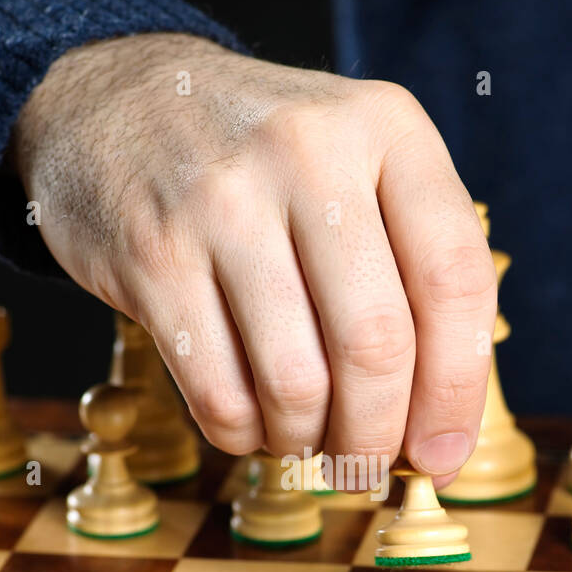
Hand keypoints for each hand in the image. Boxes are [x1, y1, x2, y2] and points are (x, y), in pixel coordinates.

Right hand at [11, 33, 496, 480]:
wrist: (114, 103)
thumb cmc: (262, 165)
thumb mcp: (355, 166)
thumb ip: (409, 270)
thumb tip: (440, 433)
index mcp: (385, 128)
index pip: (455, 278)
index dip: (458, 389)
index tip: (443, 454)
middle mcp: (307, 153)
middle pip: (375, 344)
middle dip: (378, 436)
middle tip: (366, 467)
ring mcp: (222, 202)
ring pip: (295, 383)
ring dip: (308, 440)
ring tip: (303, 437)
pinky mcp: (153, 255)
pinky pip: (218, 392)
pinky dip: (243, 434)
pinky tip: (248, 421)